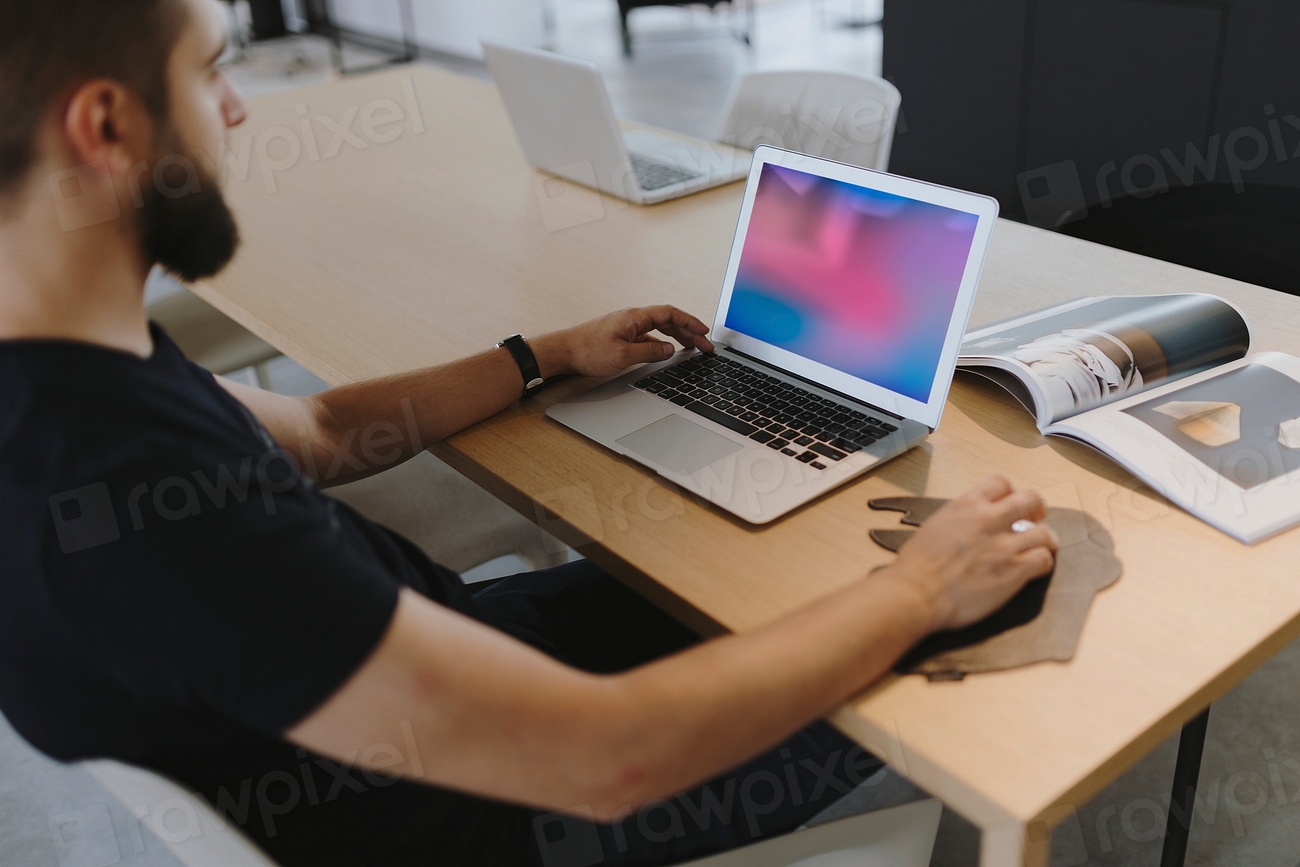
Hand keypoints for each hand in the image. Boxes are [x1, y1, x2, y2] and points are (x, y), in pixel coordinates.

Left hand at [534, 306, 715, 378]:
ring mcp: (627, 327)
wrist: (563, 352)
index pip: (670, 313)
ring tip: (693, 348)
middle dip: (689, 332)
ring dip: (678, 337)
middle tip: (705, 346)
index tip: (704, 332)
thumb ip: (649, 352)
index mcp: (635, 317)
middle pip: (668, 320)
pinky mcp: (622, 337)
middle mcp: (633, 319)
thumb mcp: (623, 355)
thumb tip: (670, 350)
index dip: (690, 322)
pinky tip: (667, 353)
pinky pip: (649, 337)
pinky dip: (662, 343)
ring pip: (660, 329)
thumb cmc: (588, 351)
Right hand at [877, 476, 1058, 632]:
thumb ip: (959, 520)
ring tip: (1041, 546)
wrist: (917, 592)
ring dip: (1045, 539)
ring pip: (1044, 532)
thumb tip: (968, 526)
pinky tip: (1035, 569)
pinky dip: (1043, 563)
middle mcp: (989, 520)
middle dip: (1036, 509)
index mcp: (966, 505)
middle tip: (1035, 519)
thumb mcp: (935, 526)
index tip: (1009, 504)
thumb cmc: (916, 566)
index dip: (1010, 493)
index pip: (1001, 482)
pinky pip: (1043, 560)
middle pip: (1031, 500)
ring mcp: (1004, 546)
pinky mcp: (1014, 571)